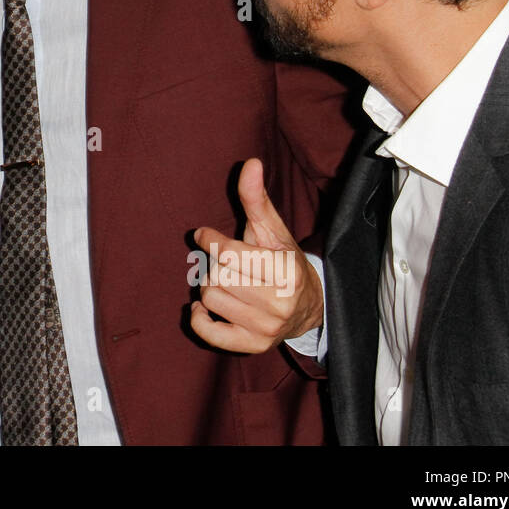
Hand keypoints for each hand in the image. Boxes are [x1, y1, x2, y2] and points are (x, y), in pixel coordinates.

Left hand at [189, 158, 323, 352]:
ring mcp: (266, 328)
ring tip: (228, 283)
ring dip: (210, 287)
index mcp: (286, 271)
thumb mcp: (272, 229)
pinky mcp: (252, 346)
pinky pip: (209, 332)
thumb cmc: (283, 260)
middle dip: (216, 265)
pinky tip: (206, 307)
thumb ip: (256, 197)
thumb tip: (250, 162)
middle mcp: (279, 303)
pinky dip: (199, 318)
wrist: (309, 306)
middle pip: (216, 276)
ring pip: (209, 298)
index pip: (228, 253)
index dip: (209, 239)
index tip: (204, 235)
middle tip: (229, 265)